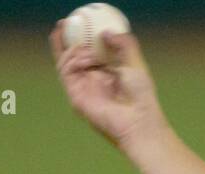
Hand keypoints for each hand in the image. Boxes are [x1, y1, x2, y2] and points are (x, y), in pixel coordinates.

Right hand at [49, 20, 168, 149]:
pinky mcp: (75, 95)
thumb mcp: (135, 64)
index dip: (81, 36)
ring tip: (88, 50)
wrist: (138, 121)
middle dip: (64, 38)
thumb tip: (107, 32)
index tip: (78, 20)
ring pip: (66, 61)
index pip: (88, 51)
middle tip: (63, 23)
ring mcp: (82, 88)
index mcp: (106, 73)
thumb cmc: (141, 96)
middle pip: (71, 55)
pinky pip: (66, 72)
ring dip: (75, 51)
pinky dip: (73, 60)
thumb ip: (124, 45)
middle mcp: (92, 80)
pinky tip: (85, 58)